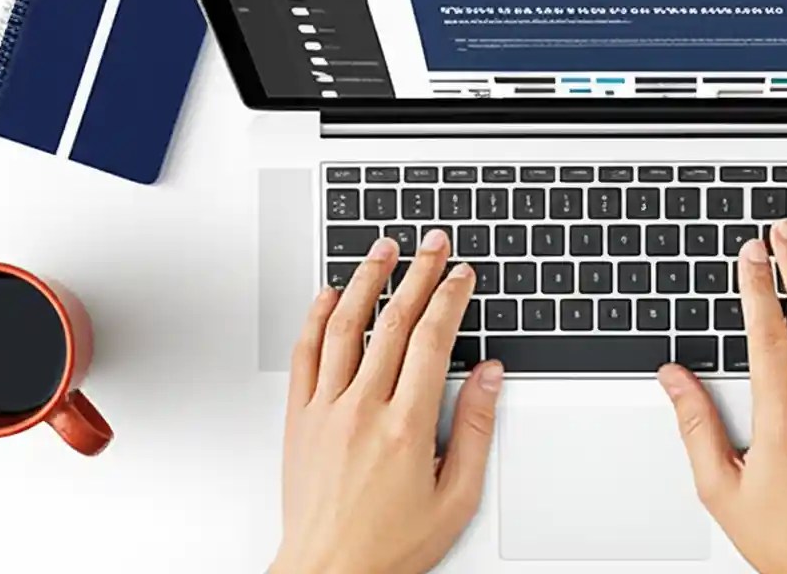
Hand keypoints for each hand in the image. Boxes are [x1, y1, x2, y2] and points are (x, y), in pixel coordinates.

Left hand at [272, 230, 503, 573]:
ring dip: (366, 281)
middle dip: (419, 275)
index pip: (431, 341)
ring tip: (383, 250)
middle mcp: (362, 410)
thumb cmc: (389, 545)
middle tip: (434, 245)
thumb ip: (474, 429)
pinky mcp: (299, 419)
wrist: (328, 573)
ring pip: (345, 327)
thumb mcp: (456, 497)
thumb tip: (487, 376)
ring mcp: (325, 410)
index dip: (451, 298)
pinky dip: (316, 318)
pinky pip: (305, 355)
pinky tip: (328, 295)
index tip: (462, 274)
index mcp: (406, 427)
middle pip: (393, 322)